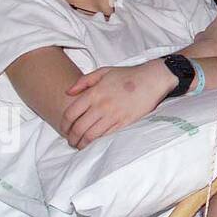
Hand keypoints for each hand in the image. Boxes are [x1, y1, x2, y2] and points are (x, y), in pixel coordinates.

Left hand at [61, 62, 175, 149]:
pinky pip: (106, 136)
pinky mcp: (124, 122)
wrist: (152, 79)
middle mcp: (101, 106)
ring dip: (82, 143)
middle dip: (71, 137)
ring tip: (80, 145)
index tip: (64, 129)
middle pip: (78, 128)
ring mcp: (113, 115)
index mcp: (94, 93)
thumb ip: (84, 81)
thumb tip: (68, 92)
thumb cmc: (128, 75)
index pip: (71, 114)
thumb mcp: (104, 71)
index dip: (64, 125)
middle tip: (71, 141)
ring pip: (91, 135)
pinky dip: (97, 142)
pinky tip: (94, 143)